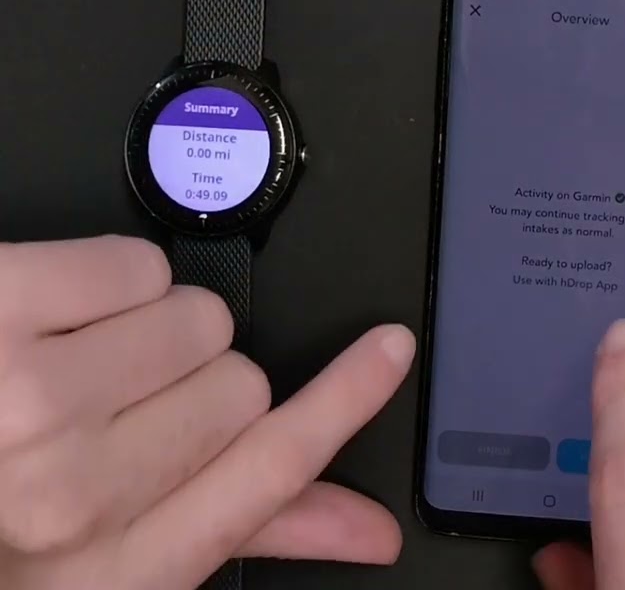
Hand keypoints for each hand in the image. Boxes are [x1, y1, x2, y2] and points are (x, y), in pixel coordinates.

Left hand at [0, 235, 415, 589]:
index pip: (273, 468)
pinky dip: (105, 280)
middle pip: (241, 383)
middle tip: (118, 403)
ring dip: (150, 328)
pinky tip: (46, 322)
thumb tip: (368, 529)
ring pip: (195, 318)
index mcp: (114, 569)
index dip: (345, 401)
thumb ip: (247, 529)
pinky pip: (133, 265)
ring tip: (71, 362)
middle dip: (194, 381)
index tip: (386, 352)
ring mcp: (27, 406)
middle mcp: (74, 501)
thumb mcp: (107, 562)